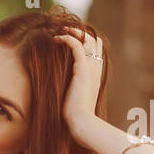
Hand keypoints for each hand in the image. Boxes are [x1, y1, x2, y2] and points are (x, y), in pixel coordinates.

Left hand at [53, 25, 102, 142]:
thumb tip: (63, 96)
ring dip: (74, 32)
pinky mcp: (82, 69)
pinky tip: (56, 38)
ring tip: (60, 30)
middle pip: (95, 42)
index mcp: (96, 75)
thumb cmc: (77, 117)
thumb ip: (72, 93)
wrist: (82, 122)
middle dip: (81, 33)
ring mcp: (90, 68)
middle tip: (65, 31)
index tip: (71, 39)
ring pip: (88, 40)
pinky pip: (77, 46)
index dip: (86, 41)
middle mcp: (96, 69)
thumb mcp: (75, 101)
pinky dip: (68, 38)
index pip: (96, 51)